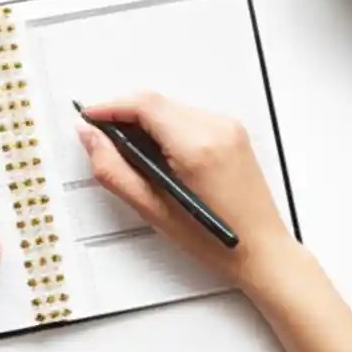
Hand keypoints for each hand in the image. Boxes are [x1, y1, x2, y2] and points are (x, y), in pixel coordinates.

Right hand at [77, 92, 298, 291]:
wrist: (262, 249)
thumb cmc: (215, 239)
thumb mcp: (152, 208)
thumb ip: (112, 168)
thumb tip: (90, 137)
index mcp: (196, 146)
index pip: (143, 104)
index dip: (109, 107)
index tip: (89, 118)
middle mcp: (216, 128)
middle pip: (155, 102)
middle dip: (124, 115)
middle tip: (105, 141)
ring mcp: (228, 127)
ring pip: (169, 108)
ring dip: (145, 123)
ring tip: (135, 157)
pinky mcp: (232, 131)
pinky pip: (187, 116)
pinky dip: (166, 128)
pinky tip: (161, 157)